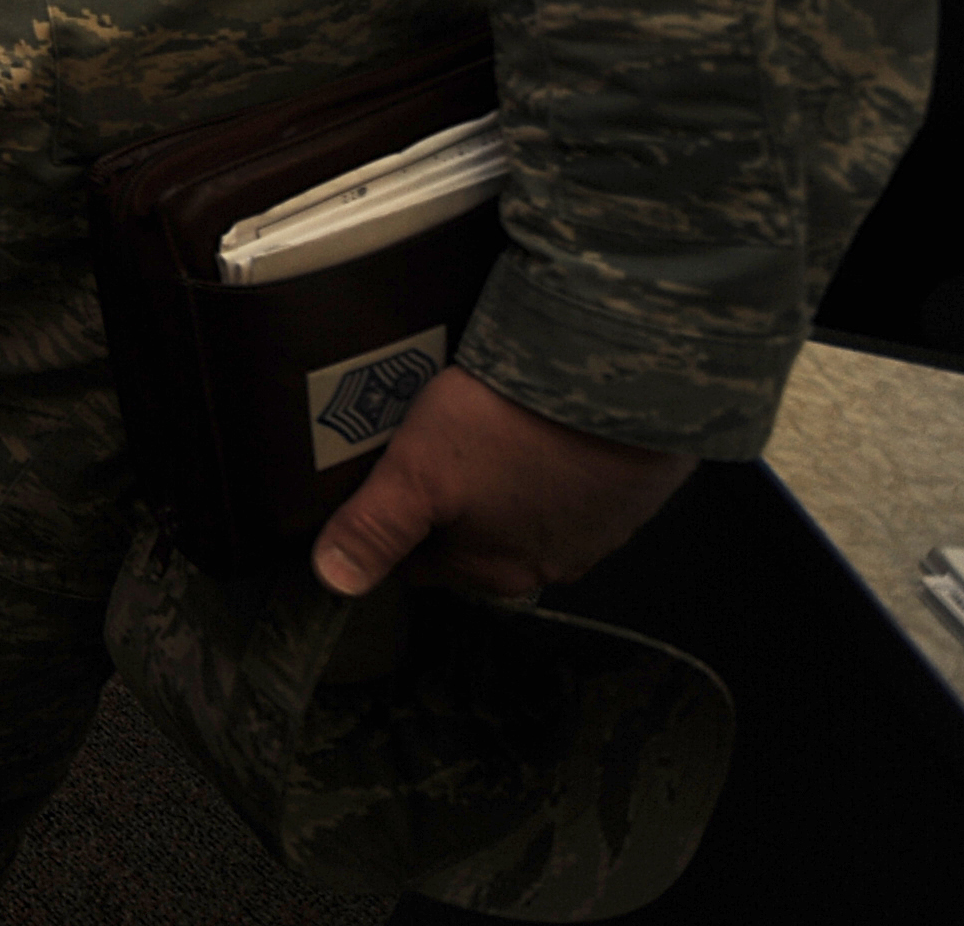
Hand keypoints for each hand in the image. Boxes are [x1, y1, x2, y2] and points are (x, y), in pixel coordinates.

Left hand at [310, 368, 693, 603]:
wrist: (618, 385)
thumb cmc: (509, 430)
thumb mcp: (416, 472)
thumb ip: (374, 529)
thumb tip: (333, 579)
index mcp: (493, 572)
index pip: (422, 565)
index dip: (392, 528)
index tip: (380, 489)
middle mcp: (549, 564)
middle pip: (475, 541)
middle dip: (451, 505)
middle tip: (429, 448)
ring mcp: (598, 530)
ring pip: (528, 513)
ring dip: (506, 483)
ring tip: (483, 430)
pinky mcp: (630, 490)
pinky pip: (578, 485)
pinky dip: (556, 463)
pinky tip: (540, 426)